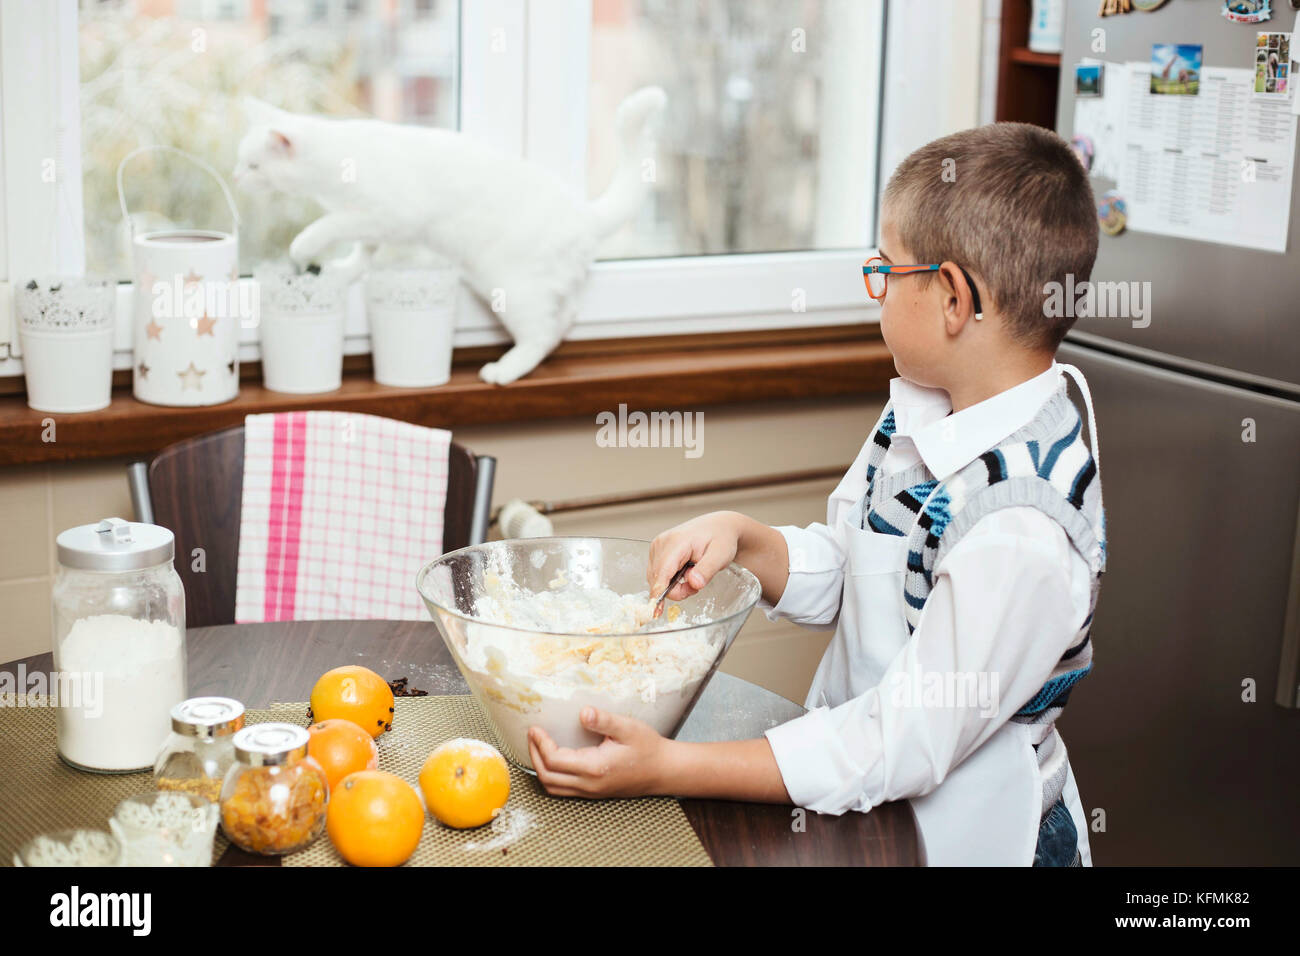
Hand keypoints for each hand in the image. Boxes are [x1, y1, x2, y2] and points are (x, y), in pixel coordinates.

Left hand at [528, 707, 670, 797]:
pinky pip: (563, 789)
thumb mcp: (628, 728)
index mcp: (594, 768)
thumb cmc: (648, 748)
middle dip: (534, 756)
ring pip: (553, 788)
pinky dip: (551, 776)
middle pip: (547, 778)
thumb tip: (583, 712)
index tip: (535, 728)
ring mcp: (590, 791)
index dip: (540, 744)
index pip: (554, 760)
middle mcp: (589, 784)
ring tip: (538, 746)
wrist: (663, 770)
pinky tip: (554, 759)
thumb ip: (604, 720)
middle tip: (532, 735)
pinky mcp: (593, 792)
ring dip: (540, 768)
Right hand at [647, 511, 742, 602]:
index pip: (662, 573)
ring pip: (656, 579)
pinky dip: (671, 580)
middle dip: (677, 590)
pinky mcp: (657, 551)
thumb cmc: (721, 538)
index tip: (656, 611)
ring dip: (674, 585)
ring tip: (694, 573)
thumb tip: (693, 583)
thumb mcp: (721, 555)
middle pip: (658, 580)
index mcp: (676, 542)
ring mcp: (657, 546)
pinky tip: (685, 571)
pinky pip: (658, 575)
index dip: (659, 593)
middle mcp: (661, 543)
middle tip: (698, 582)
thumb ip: (707, 569)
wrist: (719, 527)